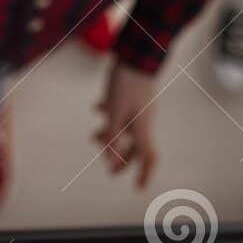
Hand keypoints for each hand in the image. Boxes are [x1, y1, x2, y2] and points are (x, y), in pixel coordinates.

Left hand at [94, 61, 158, 187]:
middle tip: (110, 171)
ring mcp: (140, 108)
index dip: (144, 174)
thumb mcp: (114, 112)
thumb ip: (113, 136)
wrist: (136, 53)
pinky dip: (110, 114)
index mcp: (142, 127)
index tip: (137, 189)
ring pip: (126, 129)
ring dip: (111, 136)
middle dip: (121, 159)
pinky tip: (96, 107)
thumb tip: (111, 161)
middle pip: (135, 147)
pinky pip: (122, 111)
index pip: (148, 157)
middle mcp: (144, 120)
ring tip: (93, 137)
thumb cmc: (125, 83)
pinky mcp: (133, 96)